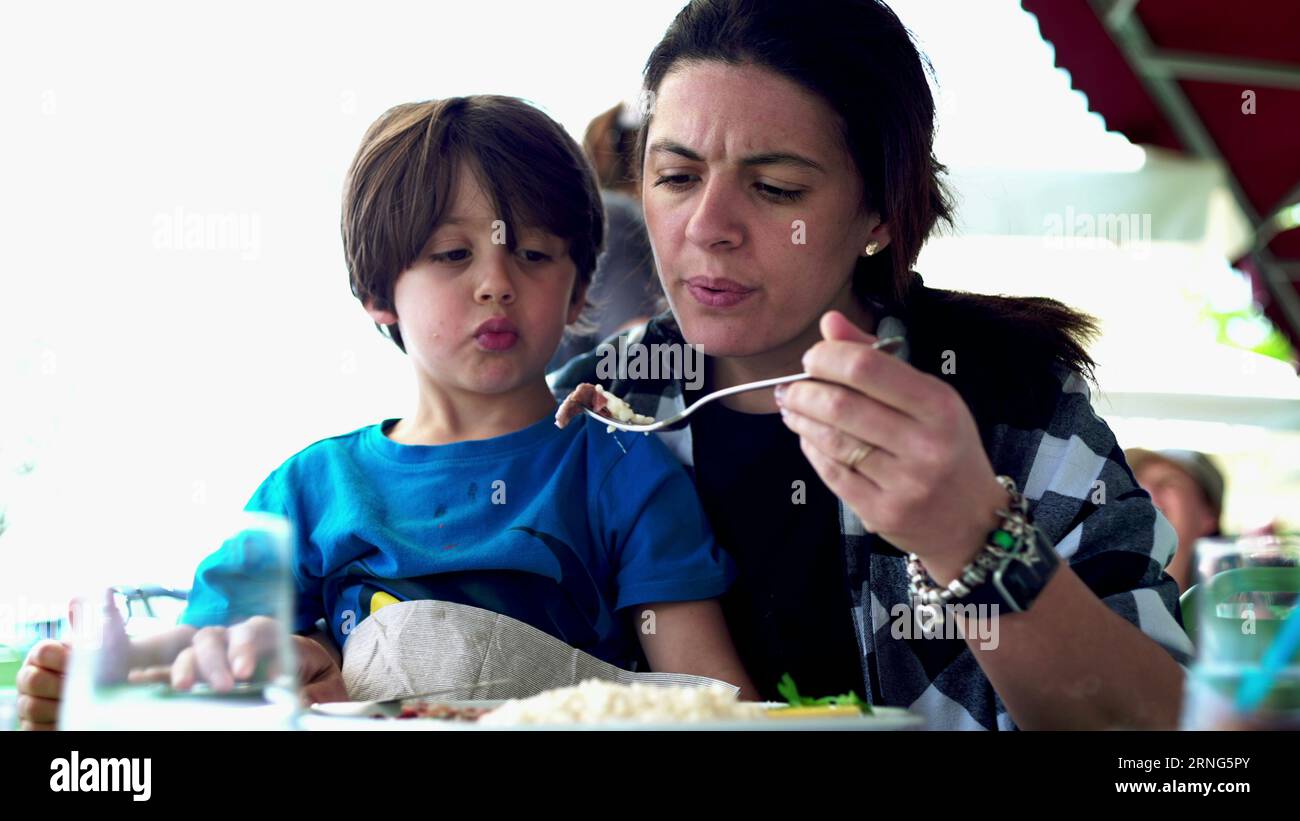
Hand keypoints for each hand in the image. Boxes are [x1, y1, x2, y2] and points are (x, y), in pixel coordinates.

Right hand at [17, 590, 127, 730]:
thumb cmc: (104, 665)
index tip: (82, 664)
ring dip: (60, 707)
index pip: (42, 651)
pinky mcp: (32, 726)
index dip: (63, 658)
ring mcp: (28, 702)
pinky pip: (32, 730)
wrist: (108, 694)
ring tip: (80, 705)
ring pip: (31, 707)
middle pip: (32, 681)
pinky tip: (70, 721)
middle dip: (61, 685)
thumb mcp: (104, 641)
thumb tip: (76, 597)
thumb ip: (92, 619)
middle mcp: (30, 677)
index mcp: (43, 653)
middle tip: (84, 688)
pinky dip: (52, 727)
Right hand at [169, 616, 346, 705]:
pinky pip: (176, 669)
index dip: (246, 647)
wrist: (315, 683)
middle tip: (222, 684)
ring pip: (193, 650)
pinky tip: (146, 683)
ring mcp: (216, 655)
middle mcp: (238, 640)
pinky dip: (161, 674)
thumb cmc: (318, 681)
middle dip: (214, 658)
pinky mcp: (201, 674)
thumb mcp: (323, 686)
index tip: (245, 673)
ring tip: (183, 688)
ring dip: (188, 666)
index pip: (256, 630)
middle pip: (216, 636)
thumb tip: (297, 702)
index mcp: (272, 635)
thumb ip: (310, 692)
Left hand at [775, 310, 1007, 583]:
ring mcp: (904, 483)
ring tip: (792, 408)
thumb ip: (877, 359)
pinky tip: (808, 437)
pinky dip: (811, 449)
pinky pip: (831, 473)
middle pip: (841, 406)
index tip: (812, 358)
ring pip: (832, 441)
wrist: (972, 521)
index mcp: (940, 406)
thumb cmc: (946, 447)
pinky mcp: (882, 512)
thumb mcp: (929, 398)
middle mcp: (925, 445)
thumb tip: (829, 323)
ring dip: (801, 419)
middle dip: (804, 392)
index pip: (868, 368)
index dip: (827, 357)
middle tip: (790, 387)